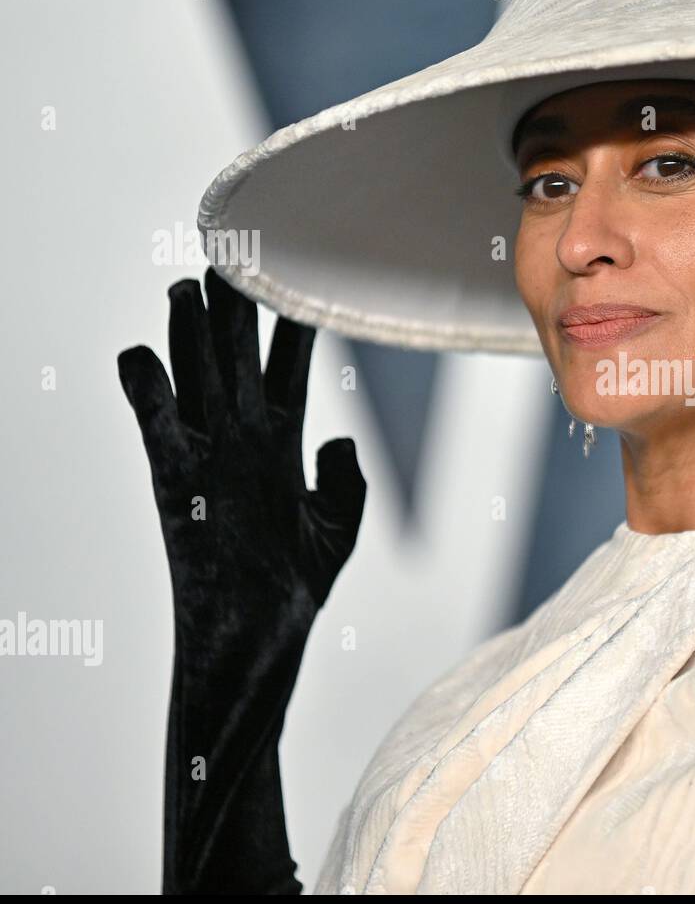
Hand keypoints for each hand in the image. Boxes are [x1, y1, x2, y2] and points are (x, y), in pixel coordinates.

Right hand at [118, 266, 365, 892]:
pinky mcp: (178, 489)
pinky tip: (139, 354)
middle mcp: (242, 446)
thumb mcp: (338, 527)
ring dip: (191, 339)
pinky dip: (147, 395)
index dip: (289, 332)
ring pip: (196, 385)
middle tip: (233, 260)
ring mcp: (209, 462)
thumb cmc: (296, 589)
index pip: (286, 374)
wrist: (261, 643)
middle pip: (235, 365)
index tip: (299, 286)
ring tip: (188, 286)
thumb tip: (341, 439)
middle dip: (234, 315)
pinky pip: (160, 433)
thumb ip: (346, 479)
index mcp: (281, 449)